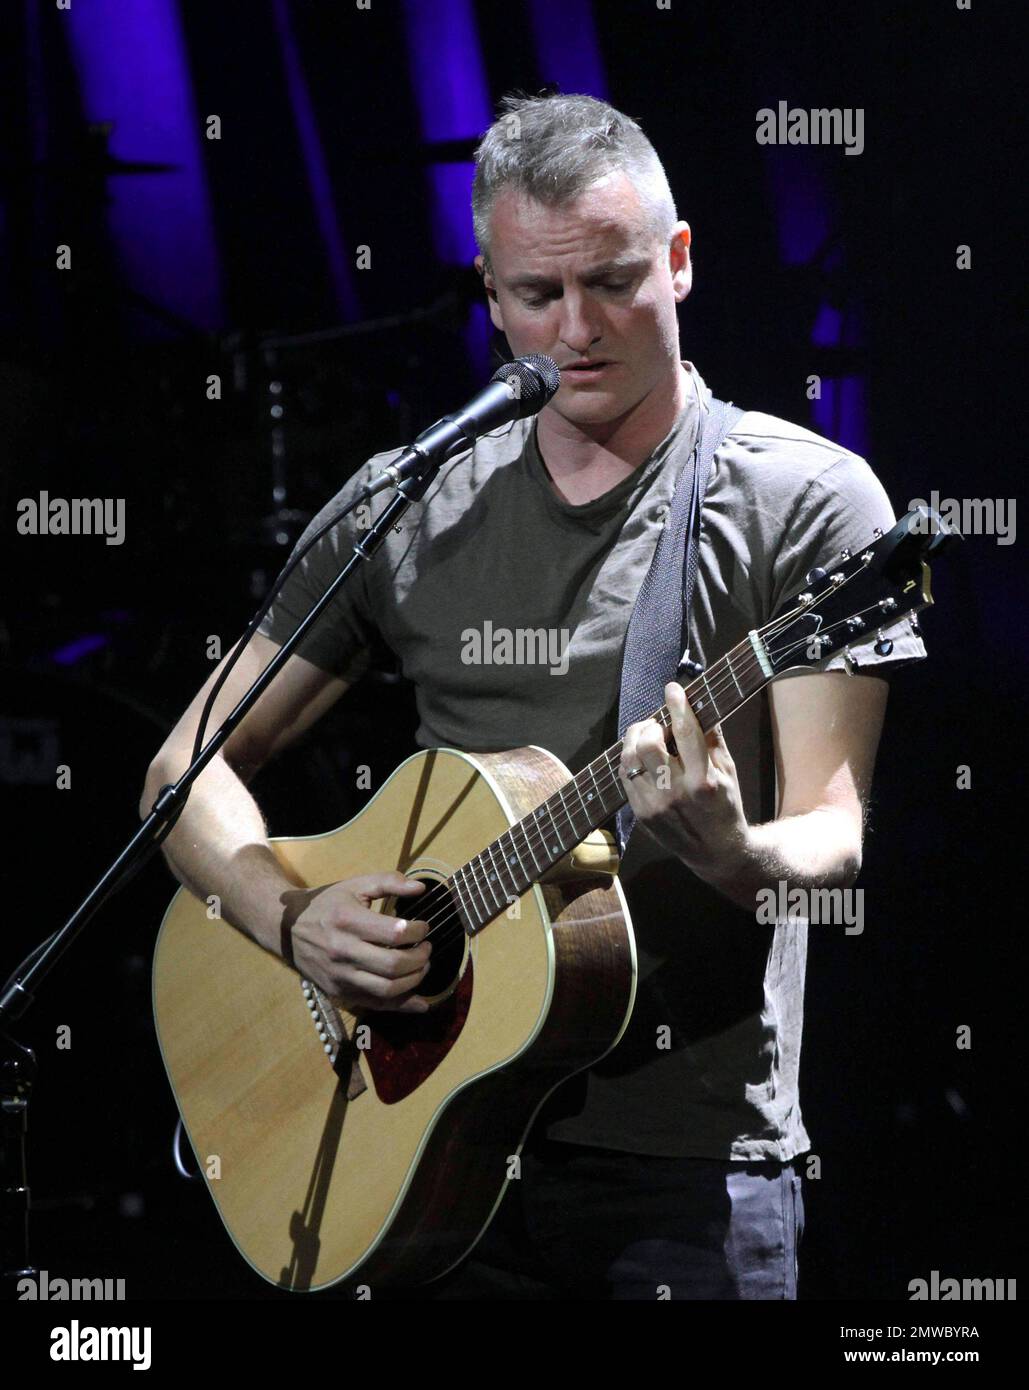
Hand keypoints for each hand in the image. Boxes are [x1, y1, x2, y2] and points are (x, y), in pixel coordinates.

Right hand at [280, 872, 430, 1012]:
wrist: (288, 928)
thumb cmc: (327, 904)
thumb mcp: (356, 885)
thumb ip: (389, 882)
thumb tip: (421, 888)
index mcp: (348, 921)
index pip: (394, 934)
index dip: (418, 932)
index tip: (424, 927)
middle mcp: (342, 951)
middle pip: (393, 965)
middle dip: (420, 958)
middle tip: (427, 948)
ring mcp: (340, 976)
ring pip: (387, 990)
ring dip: (414, 981)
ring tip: (422, 966)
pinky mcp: (339, 992)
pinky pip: (375, 1004)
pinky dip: (401, 1005)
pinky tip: (419, 1002)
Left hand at [619, 681, 748, 879]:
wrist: (716, 852)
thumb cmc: (726, 806)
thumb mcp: (729, 771)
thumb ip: (713, 738)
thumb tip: (700, 704)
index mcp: (704, 780)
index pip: (685, 732)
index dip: (677, 705)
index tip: (673, 689)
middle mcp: (676, 793)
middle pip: (647, 743)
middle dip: (651, 725)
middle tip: (660, 724)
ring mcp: (654, 805)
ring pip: (628, 758)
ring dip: (635, 739)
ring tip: (649, 736)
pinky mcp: (640, 814)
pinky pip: (625, 776)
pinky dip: (631, 759)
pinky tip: (643, 757)